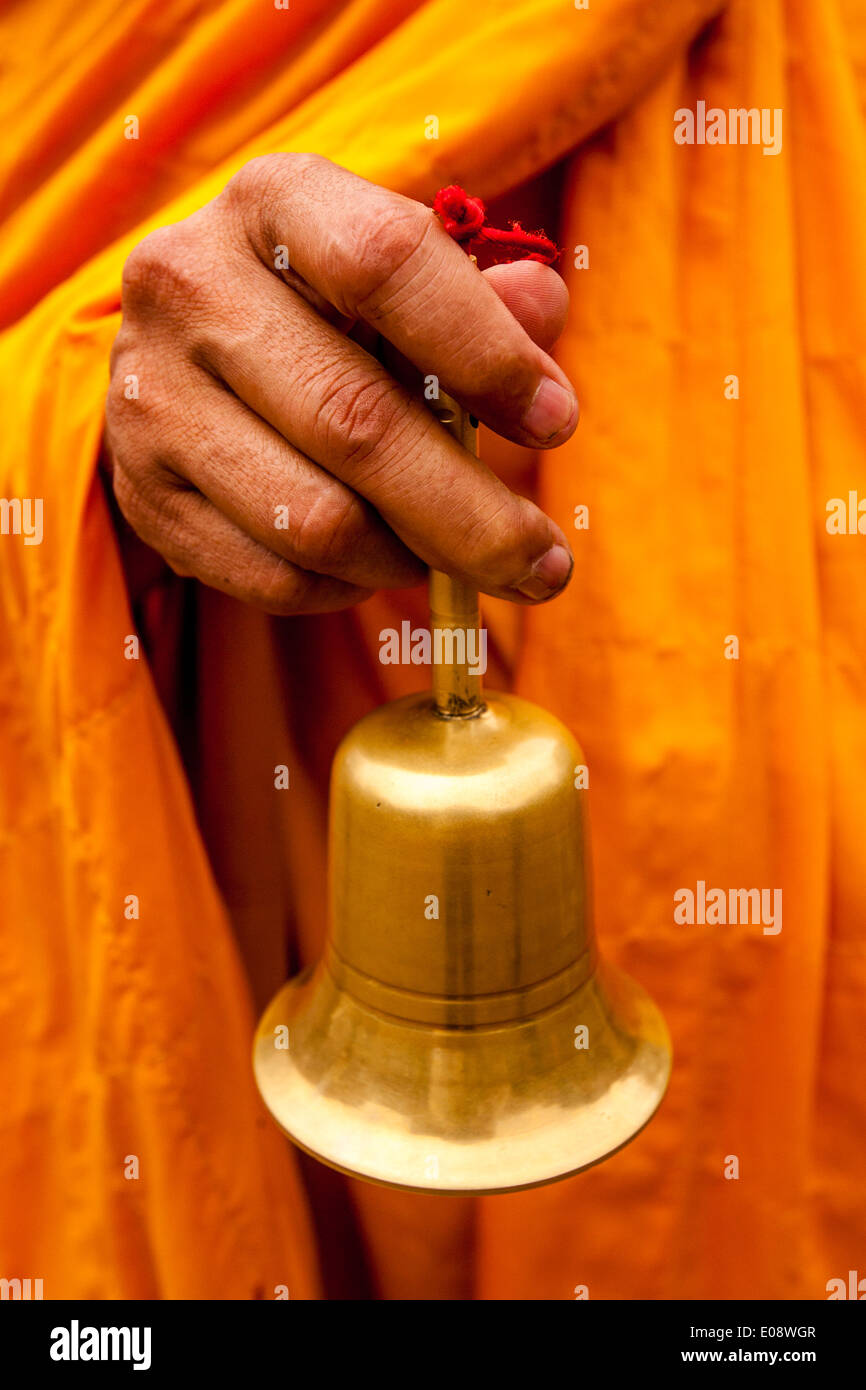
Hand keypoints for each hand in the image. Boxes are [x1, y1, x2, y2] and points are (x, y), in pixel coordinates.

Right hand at [105, 154, 577, 613]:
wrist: (188, 356)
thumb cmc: (328, 311)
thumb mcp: (403, 278)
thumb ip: (482, 293)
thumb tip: (540, 310)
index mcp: (273, 202)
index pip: (386, 264)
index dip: (485, 352)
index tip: (557, 423)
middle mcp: (190, 284)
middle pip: (356, 423)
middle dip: (473, 515)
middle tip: (544, 566)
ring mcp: (151, 394)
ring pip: (318, 520)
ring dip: (410, 558)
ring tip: (451, 555)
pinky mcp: (142, 490)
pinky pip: (273, 575)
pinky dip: (347, 588)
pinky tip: (376, 564)